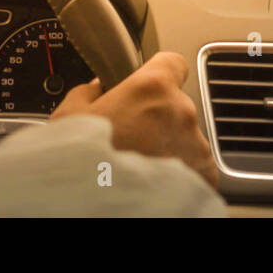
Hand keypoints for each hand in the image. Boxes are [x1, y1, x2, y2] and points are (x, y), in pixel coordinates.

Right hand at [51, 51, 218, 188]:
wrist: (96, 208)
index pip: (173, 63)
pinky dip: (182, 173)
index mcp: (152, 88)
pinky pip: (197, 167)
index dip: (159, 74)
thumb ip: (88, 92)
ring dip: (169, 146)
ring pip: (185, 137)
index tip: (147, 87)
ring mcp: (195, 146)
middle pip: (175, 105)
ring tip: (140, 166)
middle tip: (129, 138)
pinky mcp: (203, 177)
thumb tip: (98, 88)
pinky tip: (155, 182)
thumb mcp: (68, 117)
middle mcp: (181, 113)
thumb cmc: (81, 166)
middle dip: (156, 118)